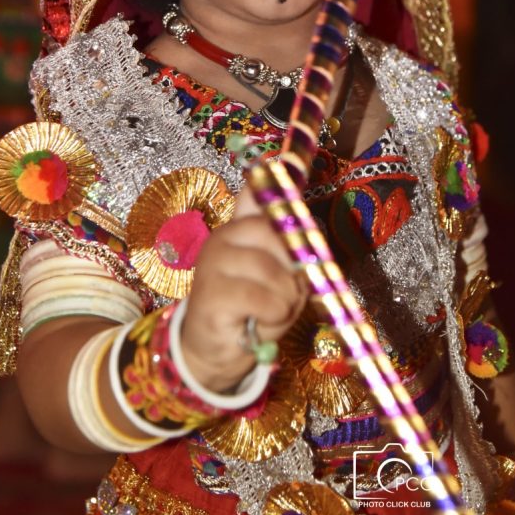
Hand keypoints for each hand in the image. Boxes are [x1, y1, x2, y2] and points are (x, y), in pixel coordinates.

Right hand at [180, 185, 308, 391]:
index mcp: (241, 226)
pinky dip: (273, 315)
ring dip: (286, 299)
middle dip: (294, 269)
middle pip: (276, 235)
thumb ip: (289, 243)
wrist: (216, 348)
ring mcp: (213, 262)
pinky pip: (262, 298)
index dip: (286, 183)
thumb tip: (304, 189)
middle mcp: (223, 236)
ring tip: (273, 312)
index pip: (261, 194)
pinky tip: (259, 322)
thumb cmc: (254, 309)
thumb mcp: (280, 274)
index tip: (304, 166)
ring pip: (273, 271)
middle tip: (289, 293)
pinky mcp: (210, 292)